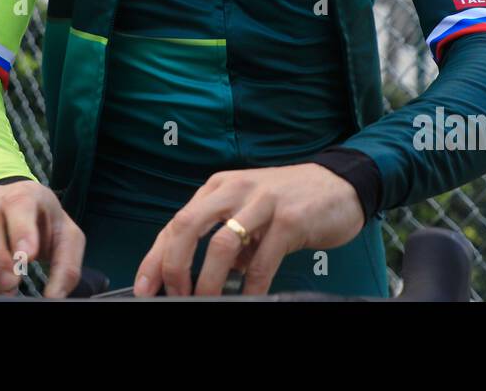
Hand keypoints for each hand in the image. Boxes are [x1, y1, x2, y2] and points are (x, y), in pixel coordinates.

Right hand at [0, 180, 85, 297]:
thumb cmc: (45, 224)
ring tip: (2, 289)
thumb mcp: (67, 238)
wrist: (20, 209)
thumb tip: (54, 296)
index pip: (18, 203)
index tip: (26, 258)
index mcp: (24, 194)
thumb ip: (66, 266)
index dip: (21, 230)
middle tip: (12, 284)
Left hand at [131, 164, 364, 296]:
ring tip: (205, 301)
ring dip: (208, 281)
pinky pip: (262, 260)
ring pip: (221, 244)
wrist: (340, 184)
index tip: (145, 287)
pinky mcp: (289, 219)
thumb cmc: (289, 200)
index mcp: (218, 187)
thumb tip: (199, 274)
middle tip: (173, 295)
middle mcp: (235, 189)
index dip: (156, 257)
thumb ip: (223, 235)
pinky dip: (250, 286)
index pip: (176, 222)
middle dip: (173, 266)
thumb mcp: (248, 210)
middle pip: (187, 226)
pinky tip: (246, 299)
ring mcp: (262, 202)